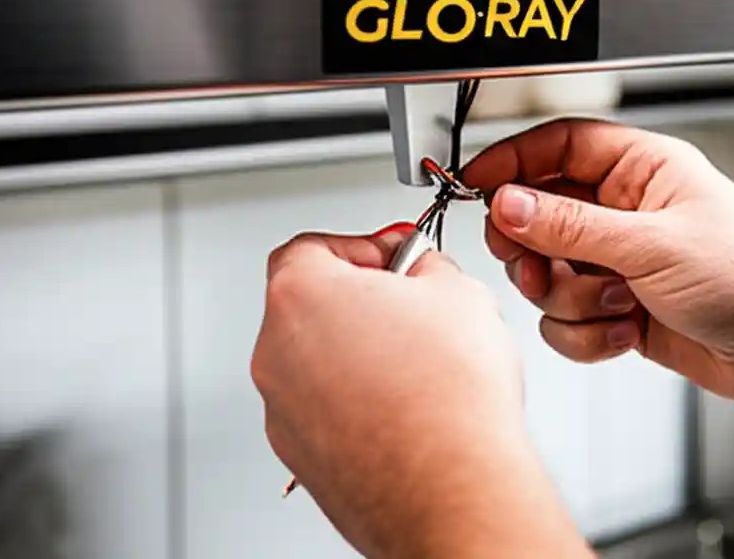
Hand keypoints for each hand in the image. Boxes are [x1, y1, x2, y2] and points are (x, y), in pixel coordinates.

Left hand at [252, 227, 588, 558]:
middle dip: (365, 304)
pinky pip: (330, 416)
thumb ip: (428, 266)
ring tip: (424, 370)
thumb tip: (424, 273)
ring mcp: (284, 412)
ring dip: (364, 359)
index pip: (312, 247)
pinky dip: (364, 408)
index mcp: (299, 295)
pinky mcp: (304, 460)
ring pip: (320, 366)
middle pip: (312, 308)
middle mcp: (276, 353)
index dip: (363, 246)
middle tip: (416, 312)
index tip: (397, 257)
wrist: (451, 487)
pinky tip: (413, 412)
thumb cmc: (447, 396)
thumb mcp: (457, 289)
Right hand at [464, 119, 733, 401]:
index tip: (474, 186)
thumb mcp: (650, 244)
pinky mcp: (616, 308)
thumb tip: (508, 203)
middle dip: (535, 251)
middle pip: (538, 215)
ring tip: (615, 306)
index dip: (511, 162)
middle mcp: (624, 210)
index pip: (558, 146)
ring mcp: (617, 261)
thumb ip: (570, 226)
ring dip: (571, 299)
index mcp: (641, 169)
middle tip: (538, 269)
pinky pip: (565, 319)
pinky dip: (586, 333)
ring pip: (548, 273)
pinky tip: (627, 333)